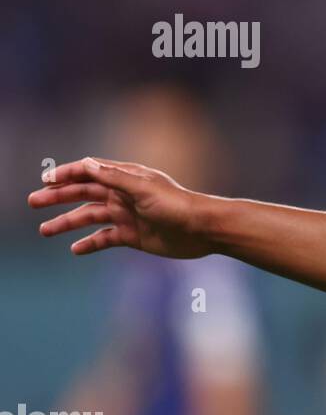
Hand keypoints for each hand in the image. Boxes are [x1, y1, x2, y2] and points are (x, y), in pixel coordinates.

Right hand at [29, 157, 213, 257]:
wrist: (204, 230)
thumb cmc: (177, 205)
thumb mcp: (144, 189)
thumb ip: (115, 178)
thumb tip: (86, 164)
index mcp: (126, 178)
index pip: (90, 171)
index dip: (67, 174)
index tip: (45, 180)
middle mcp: (124, 195)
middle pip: (84, 193)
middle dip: (58, 197)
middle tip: (33, 202)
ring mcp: (127, 215)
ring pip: (90, 217)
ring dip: (67, 222)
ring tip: (45, 230)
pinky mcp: (133, 236)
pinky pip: (105, 238)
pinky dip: (90, 243)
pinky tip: (75, 249)